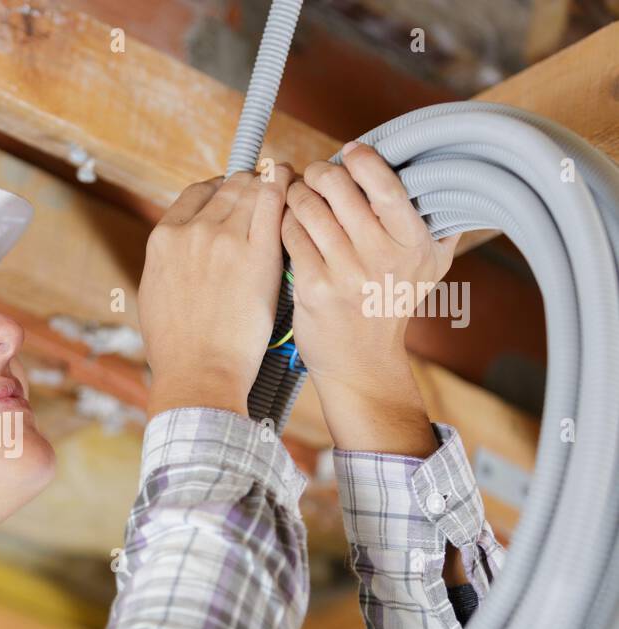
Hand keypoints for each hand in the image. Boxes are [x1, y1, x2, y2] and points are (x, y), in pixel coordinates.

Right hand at [139, 165, 293, 417]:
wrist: (198, 373)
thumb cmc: (176, 348)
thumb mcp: (155, 294)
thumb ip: (169, 262)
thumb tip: (180, 251)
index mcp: (163, 240)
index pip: (198, 193)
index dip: (220, 188)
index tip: (234, 194)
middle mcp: (191, 231)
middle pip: (228, 187)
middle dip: (250, 184)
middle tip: (268, 188)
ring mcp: (224, 239)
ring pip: (253, 189)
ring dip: (270, 183)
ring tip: (287, 183)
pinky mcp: (257, 253)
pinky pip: (274, 203)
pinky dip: (285, 186)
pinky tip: (294, 183)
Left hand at [281, 141, 457, 453]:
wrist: (362, 362)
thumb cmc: (391, 307)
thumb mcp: (429, 270)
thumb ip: (442, 230)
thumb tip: (458, 188)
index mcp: (413, 245)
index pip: (387, 187)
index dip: (364, 160)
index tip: (351, 151)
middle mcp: (381, 258)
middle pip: (339, 190)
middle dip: (321, 173)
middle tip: (316, 174)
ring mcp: (345, 273)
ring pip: (309, 209)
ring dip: (298, 195)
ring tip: (299, 195)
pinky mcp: (313, 288)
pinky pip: (292, 237)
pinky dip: (286, 223)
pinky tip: (289, 223)